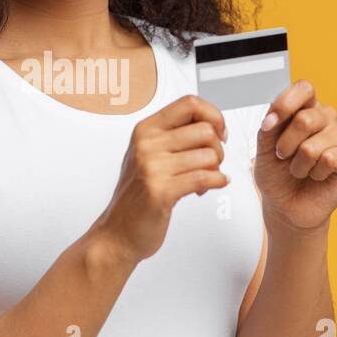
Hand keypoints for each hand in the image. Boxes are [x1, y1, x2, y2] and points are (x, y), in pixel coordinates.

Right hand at [92, 95, 229, 262]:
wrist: (117, 233)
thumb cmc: (137, 195)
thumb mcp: (148, 156)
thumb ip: (173, 136)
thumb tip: (213, 123)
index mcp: (145, 129)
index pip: (190, 103)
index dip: (214, 115)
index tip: (219, 132)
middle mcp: (146, 144)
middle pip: (205, 129)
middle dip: (219, 148)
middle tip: (212, 163)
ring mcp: (152, 167)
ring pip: (208, 155)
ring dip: (216, 169)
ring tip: (205, 180)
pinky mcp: (161, 191)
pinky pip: (204, 177)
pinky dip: (217, 182)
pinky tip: (211, 187)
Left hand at [254, 80, 336, 233]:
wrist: (286, 206)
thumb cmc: (277, 174)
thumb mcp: (263, 148)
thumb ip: (268, 127)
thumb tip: (273, 117)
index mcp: (305, 109)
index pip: (304, 88)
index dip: (286, 104)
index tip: (268, 126)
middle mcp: (325, 118)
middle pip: (306, 118)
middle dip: (286, 145)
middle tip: (284, 157)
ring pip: (314, 145)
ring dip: (299, 165)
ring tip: (301, 170)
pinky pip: (330, 159)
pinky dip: (316, 173)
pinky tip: (317, 176)